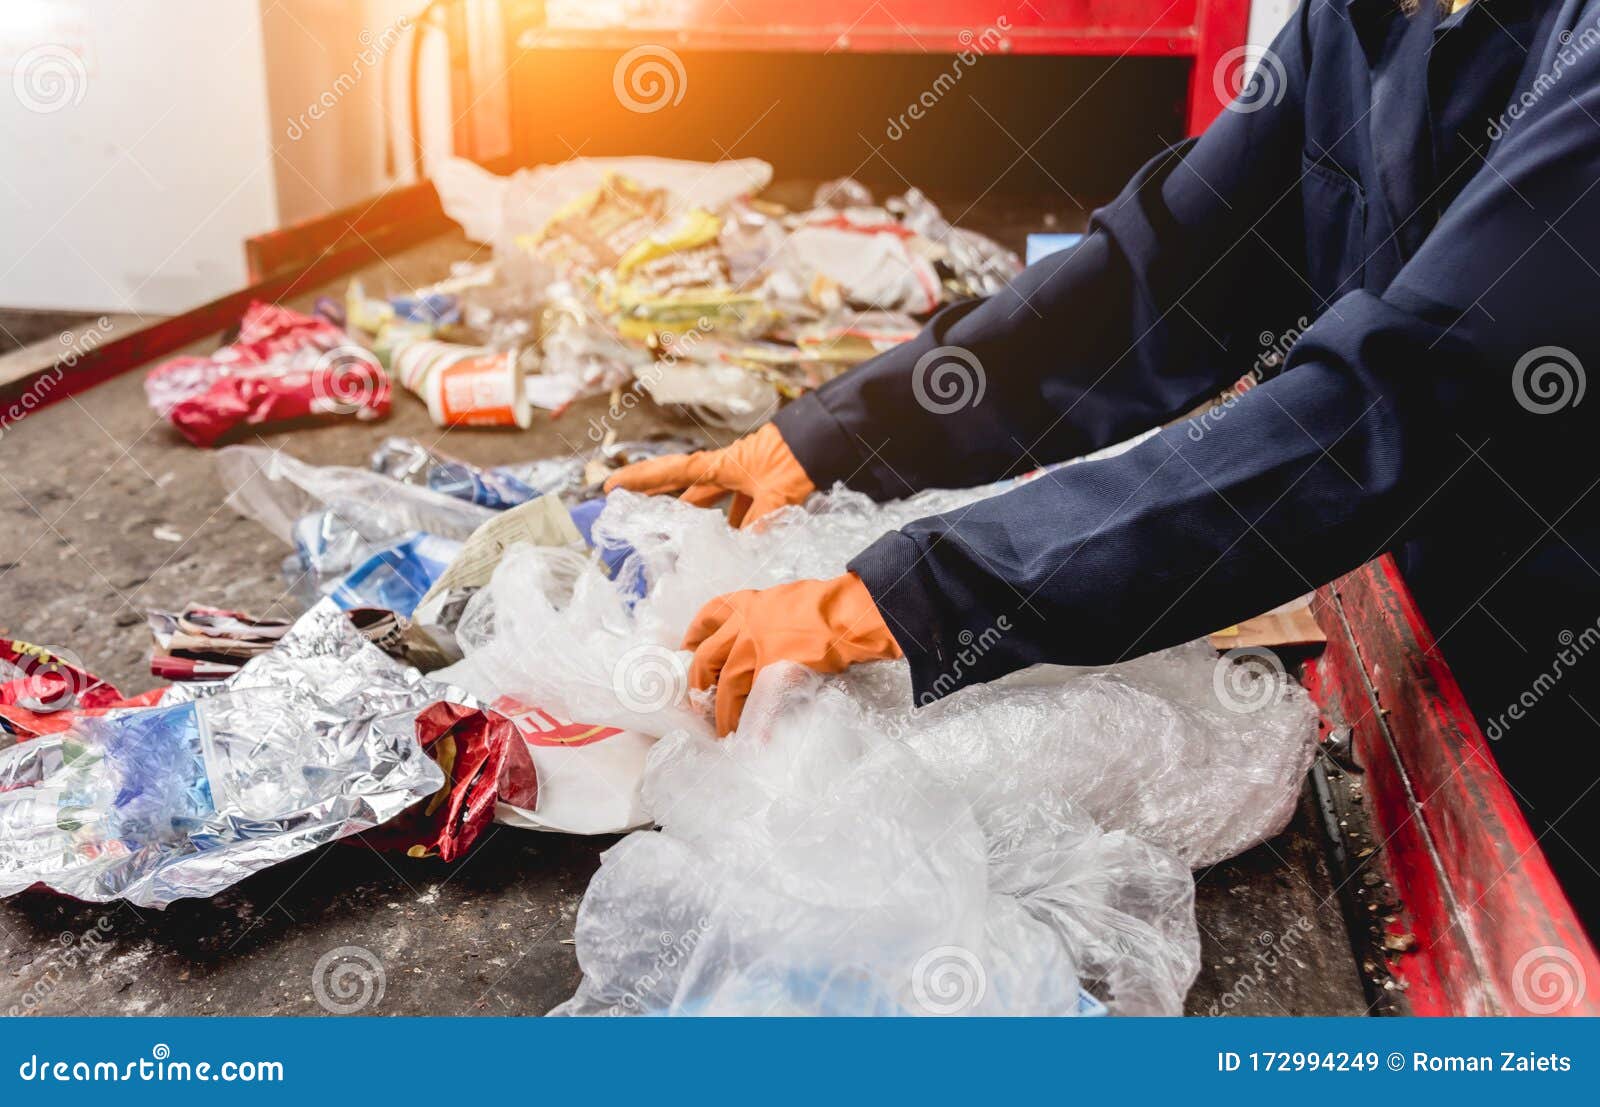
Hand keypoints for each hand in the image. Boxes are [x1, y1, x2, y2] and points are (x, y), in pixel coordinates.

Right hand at [603, 423, 814, 527]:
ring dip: (701, 522)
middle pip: (685, 487)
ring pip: (714, 502)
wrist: (830, 438)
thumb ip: (759, 525)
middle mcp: (728, 469)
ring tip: (682, 545)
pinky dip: (737, 528)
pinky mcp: (764, 485)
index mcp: (722, 465)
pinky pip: (742, 510)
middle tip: (633, 513)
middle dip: (660, 500)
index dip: (642, 480)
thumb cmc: (799, 458)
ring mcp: (746, 477)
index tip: (611, 486)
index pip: (673, 472)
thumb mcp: (777, 494)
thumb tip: (744, 554)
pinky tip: (738, 547)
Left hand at [682, 573, 901, 734]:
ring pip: (727, 685)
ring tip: (723, 729)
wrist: (849, 612)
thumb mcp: (787, 600)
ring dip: (723, 711)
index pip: (708, 616)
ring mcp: (756, 648)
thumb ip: (768, 616)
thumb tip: (765, 634)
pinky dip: (752, 721)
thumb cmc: (827, 604)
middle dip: (699, 683)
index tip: (687, 652)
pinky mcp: (773, 670)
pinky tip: (752, 735)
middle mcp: (744, 624)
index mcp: (749, 603)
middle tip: (699, 702)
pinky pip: (755, 702)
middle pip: (707, 657)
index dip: (693, 637)